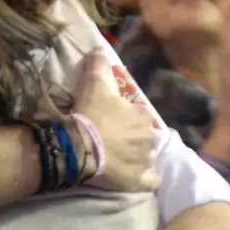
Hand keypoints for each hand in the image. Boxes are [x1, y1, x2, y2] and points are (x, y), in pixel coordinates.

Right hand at [71, 49, 158, 191]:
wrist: (79, 146)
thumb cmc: (90, 114)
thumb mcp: (93, 83)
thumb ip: (98, 64)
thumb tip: (99, 48)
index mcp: (143, 115)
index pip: (139, 115)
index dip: (125, 117)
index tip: (111, 120)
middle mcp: (150, 137)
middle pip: (145, 137)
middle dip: (134, 138)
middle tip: (114, 140)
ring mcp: (146, 160)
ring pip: (148, 157)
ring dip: (138, 157)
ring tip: (121, 159)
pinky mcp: (140, 181)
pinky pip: (150, 181)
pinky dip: (146, 179)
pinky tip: (136, 177)